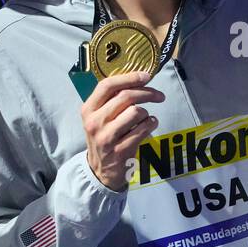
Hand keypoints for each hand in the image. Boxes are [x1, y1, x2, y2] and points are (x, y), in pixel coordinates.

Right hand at [81, 70, 163, 190]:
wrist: (100, 170)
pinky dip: (151, 124)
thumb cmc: (104, 137)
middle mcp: (95, 122)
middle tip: (159, 96)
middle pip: (126, 96)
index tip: (146, 76)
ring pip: (136, 112)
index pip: (107, 85)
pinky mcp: (120, 150)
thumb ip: (112, 100)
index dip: (129, 77)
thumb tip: (139, 79)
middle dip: (148, 93)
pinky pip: (143, 129)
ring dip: (147, 113)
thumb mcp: (99, 117)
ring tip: (146, 119)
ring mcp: (107, 137)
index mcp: (88, 109)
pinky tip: (149, 126)